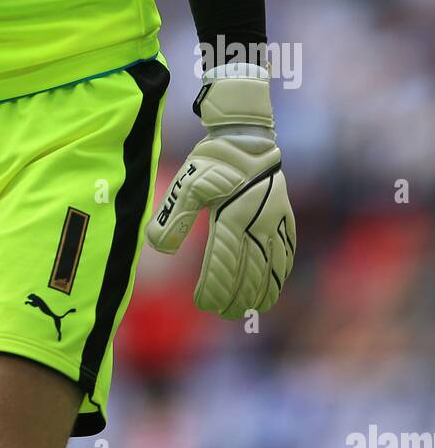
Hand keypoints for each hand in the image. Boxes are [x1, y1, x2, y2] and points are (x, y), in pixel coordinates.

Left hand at [145, 63, 295, 317]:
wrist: (247, 134)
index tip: (203, 303)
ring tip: (249, 308)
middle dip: (236, 297)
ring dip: (261, 292)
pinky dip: (282, 273)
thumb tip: (159, 247)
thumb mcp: (187, 183)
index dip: (214, 289)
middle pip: (250, 274)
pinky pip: (288, 251)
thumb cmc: (213, 158)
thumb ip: (173, 216)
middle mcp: (259, 225)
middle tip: (222, 312)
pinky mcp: (285, 215)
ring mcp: (276, 222)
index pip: (224, 266)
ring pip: (273, 268)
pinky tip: (276, 282)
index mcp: (233, 219)